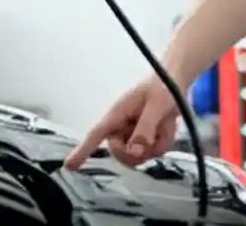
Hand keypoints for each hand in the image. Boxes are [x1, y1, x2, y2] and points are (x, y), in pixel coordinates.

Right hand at [63, 74, 179, 170]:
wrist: (176, 80)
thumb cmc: (162, 85)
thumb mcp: (156, 105)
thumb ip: (145, 128)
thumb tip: (134, 152)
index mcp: (117, 114)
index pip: (96, 134)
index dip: (82, 150)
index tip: (69, 166)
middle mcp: (121, 126)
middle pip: (120, 153)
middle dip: (139, 151)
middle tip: (154, 138)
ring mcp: (133, 134)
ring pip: (139, 156)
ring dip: (156, 145)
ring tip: (164, 124)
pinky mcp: (144, 139)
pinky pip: (152, 153)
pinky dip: (163, 143)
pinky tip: (167, 127)